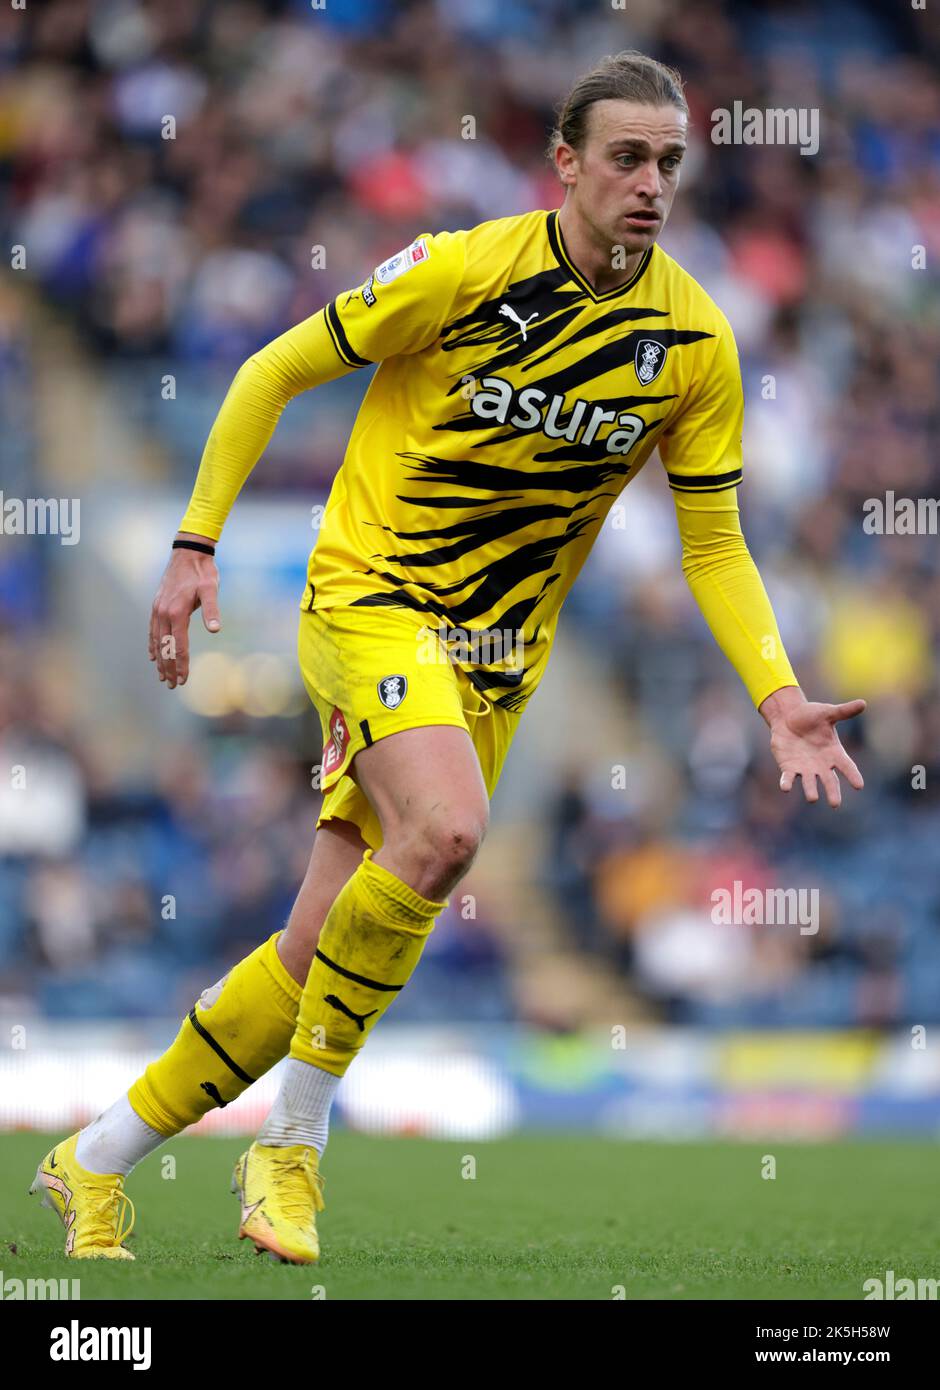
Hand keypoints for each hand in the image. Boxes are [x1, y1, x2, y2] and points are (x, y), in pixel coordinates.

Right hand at [148, 535, 220, 687]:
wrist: (187, 552)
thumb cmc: (202, 572)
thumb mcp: (211, 588)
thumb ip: (212, 609)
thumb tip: (215, 630)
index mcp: (177, 612)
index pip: (178, 646)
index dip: (181, 664)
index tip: (183, 680)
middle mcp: (163, 613)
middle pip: (164, 647)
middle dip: (168, 668)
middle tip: (171, 685)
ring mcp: (157, 609)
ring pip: (156, 640)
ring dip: (159, 660)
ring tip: (162, 676)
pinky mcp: (156, 606)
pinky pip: (152, 630)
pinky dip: (153, 644)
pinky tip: (153, 655)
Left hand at [760, 687, 864, 807]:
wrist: (788, 716)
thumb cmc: (811, 715)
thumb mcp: (828, 712)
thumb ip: (844, 711)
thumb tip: (863, 703)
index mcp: (834, 753)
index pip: (847, 766)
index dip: (853, 776)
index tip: (859, 785)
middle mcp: (821, 764)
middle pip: (829, 781)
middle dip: (832, 792)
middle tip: (835, 804)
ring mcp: (805, 768)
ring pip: (809, 783)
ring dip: (810, 790)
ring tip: (813, 798)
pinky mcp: (789, 767)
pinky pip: (788, 778)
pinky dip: (787, 783)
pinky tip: (785, 788)